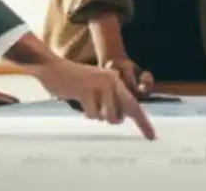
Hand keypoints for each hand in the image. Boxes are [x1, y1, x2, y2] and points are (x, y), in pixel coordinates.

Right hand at [31, 59, 155, 139]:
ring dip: (96, 115)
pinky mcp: (87, 90)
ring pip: (107, 117)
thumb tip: (119, 118)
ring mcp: (100, 85)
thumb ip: (110, 101)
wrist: (53, 68)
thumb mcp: (97, 89)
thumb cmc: (75, 82)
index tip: (152, 138)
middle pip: (120, 115)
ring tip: (87, 102)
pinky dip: (85, 112)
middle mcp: (112, 81)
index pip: (134, 106)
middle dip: (109, 117)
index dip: (143, 123)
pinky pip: (92, 115)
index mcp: (116, 81)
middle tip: (95, 105)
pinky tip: (79, 100)